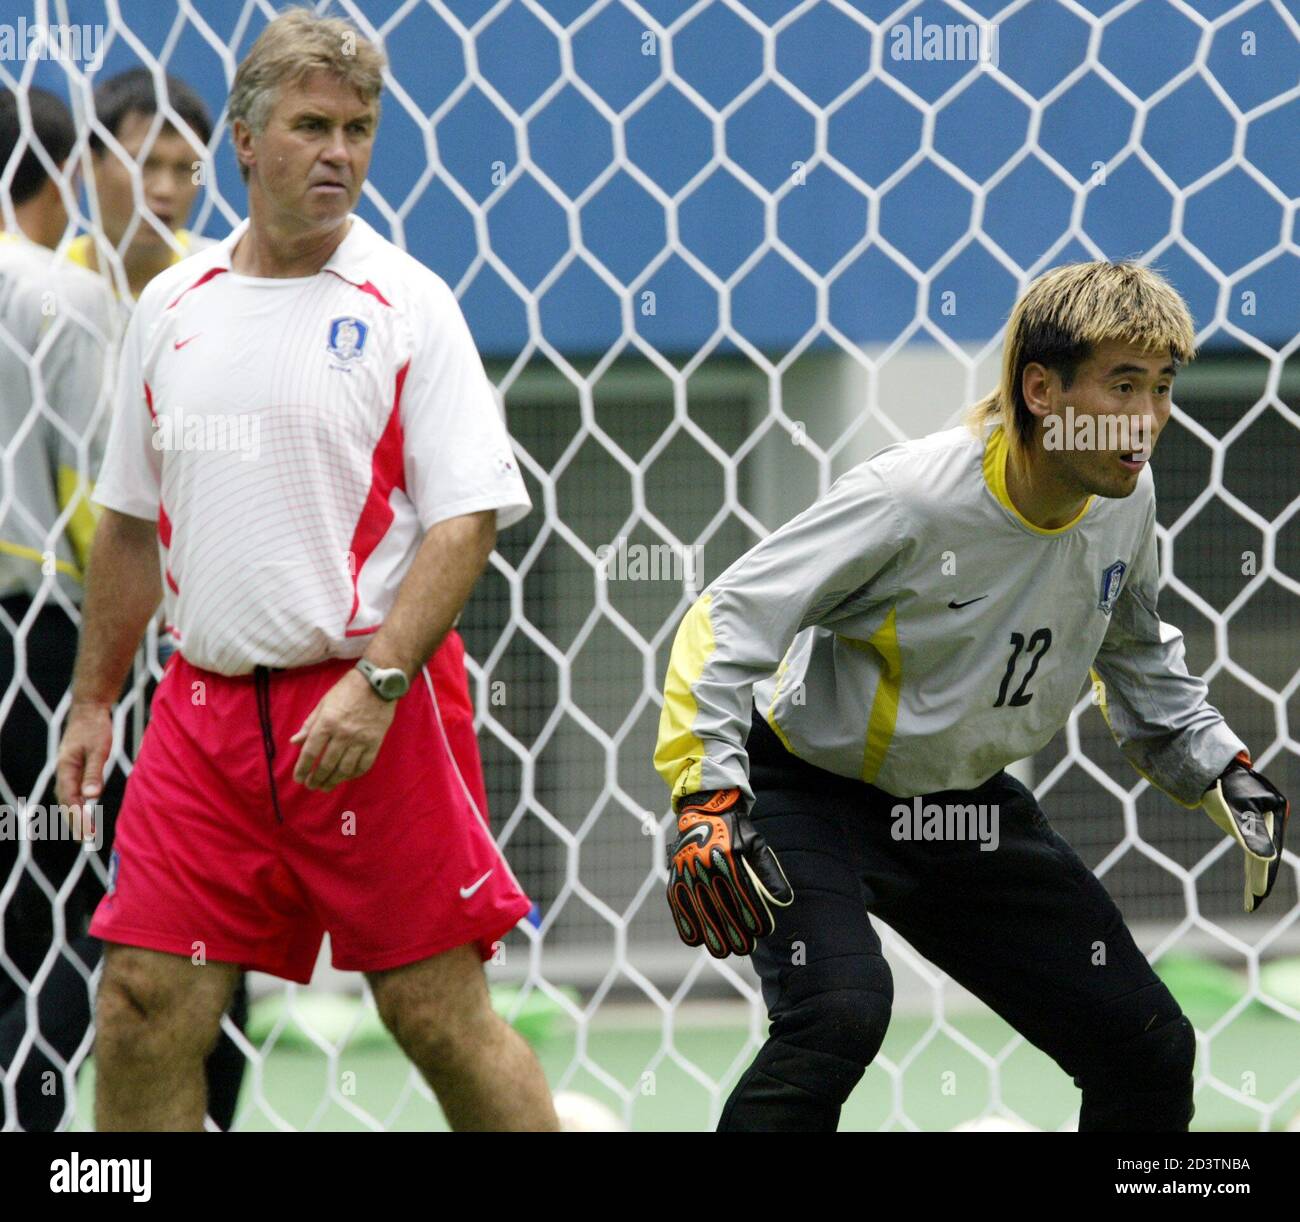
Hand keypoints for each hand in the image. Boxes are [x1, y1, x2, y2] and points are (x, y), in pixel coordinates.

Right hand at [55, 701, 111, 842]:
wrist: (89, 710)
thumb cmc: (95, 727)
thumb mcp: (99, 749)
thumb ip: (94, 772)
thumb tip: (91, 797)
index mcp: (66, 769)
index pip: (71, 801)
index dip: (79, 819)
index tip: (88, 834)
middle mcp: (63, 772)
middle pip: (66, 803)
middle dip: (74, 823)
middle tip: (86, 841)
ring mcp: (67, 770)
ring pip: (68, 798)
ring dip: (74, 815)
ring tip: (85, 833)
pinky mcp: (74, 768)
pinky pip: (72, 791)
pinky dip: (77, 804)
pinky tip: (84, 812)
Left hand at [290, 667, 396, 791]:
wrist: (379, 682)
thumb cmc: (347, 690)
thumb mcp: (324, 703)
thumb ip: (309, 724)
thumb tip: (294, 742)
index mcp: (327, 723)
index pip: (310, 752)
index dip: (303, 768)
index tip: (299, 778)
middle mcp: (343, 734)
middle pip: (327, 764)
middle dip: (317, 778)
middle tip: (312, 785)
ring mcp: (361, 739)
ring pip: (345, 769)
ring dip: (333, 781)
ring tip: (326, 786)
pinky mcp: (375, 742)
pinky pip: (364, 765)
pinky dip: (354, 774)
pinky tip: (346, 777)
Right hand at [666, 788, 793, 957]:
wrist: (702, 808)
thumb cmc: (735, 829)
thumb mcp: (756, 844)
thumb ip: (769, 872)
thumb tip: (784, 901)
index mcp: (728, 855)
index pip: (743, 893)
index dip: (753, 915)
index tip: (762, 932)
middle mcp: (705, 863)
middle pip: (722, 906)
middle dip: (735, 931)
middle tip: (746, 948)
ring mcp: (687, 870)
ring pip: (700, 910)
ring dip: (712, 934)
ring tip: (725, 951)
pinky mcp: (675, 875)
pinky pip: (679, 904)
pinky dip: (686, 923)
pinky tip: (697, 940)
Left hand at [1201, 753, 1288, 912]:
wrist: (1212, 767)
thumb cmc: (1223, 786)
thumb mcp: (1236, 811)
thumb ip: (1251, 834)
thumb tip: (1267, 859)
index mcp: (1275, 814)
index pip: (1270, 851)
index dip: (1264, 875)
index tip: (1259, 896)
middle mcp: (1271, 818)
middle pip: (1267, 854)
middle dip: (1260, 880)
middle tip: (1254, 905)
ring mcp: (1261, 820)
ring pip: (1259, 853)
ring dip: (1255, 875)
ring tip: (1252, 900)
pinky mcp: (1248, 820)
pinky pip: (1252, 847)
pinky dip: (1250, 863)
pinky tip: (1249, 876)